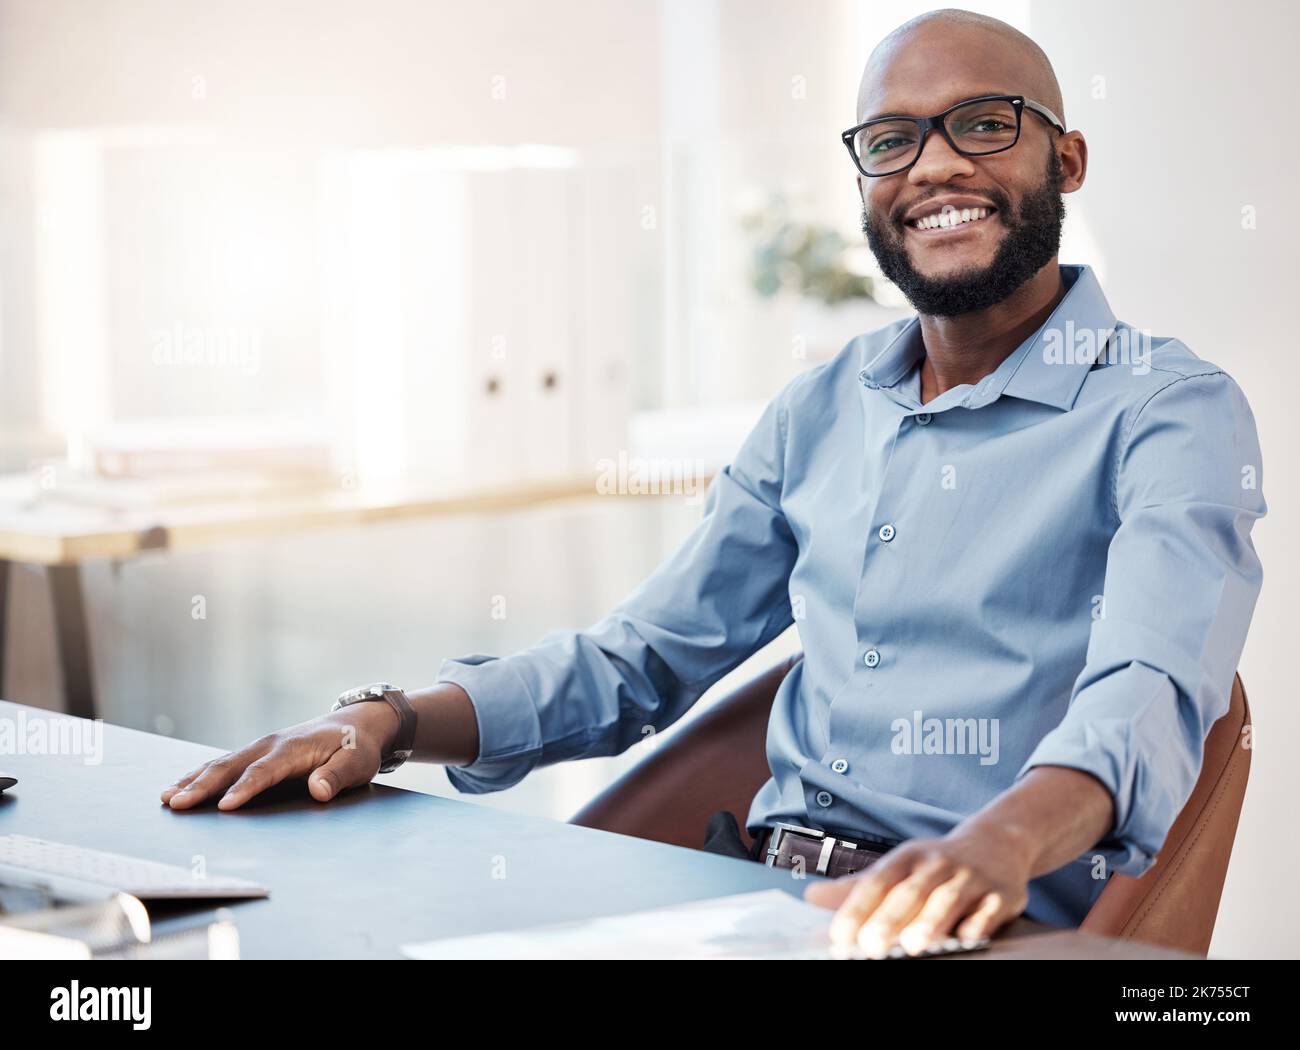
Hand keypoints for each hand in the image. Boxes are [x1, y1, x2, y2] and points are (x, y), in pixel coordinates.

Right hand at [160, 702, 399, 811]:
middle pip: (231, 766)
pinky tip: (181, 787)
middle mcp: (270, 744)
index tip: (224, 807)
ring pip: (221, 763)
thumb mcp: (357, 762)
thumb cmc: (355, 747)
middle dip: (202, 785)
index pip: (264, 771)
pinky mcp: (256, 752)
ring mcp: (260, 747)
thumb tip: (319, 790)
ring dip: (193, 780)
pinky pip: (224, 763)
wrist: (354, 724)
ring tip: (166, 798)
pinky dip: (199, 774)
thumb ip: (338, 775)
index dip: (245, 789)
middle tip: (175, 804)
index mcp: (294, 748)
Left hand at [804, 826, 1030, 956]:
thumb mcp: (897, 867)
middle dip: (889, 918)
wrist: (997, 842)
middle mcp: (937, 864)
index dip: (857, 909)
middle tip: (871, 946)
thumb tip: (811, 897)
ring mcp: (970, 878)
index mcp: (907, 858)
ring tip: (913, 945)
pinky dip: (979, 922)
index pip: (877, 882)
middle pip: (910, 891)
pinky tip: (968, 937)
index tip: (840, 936)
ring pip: (948, 898)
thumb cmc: (936, 863)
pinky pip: (990, 908)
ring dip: (931, 921)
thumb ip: (857, 887)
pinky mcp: (1000, 894)